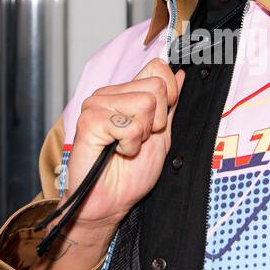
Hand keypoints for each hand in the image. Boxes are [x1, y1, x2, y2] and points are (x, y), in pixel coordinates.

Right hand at [60, 58, 185, 235]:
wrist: (110, 201)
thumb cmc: (130, 173)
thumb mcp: (161, 135)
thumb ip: (170, 105)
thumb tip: (180, 75)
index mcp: (125, 94)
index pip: (157, 68)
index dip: (170, 94)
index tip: (159, 121)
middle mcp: (109, 94)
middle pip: (156, 86)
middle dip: (157, 120)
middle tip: (139, 139)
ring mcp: (96, 105)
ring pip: (145, 102)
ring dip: (142, 133)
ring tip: (127, 146)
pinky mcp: (89, 121)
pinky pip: (129, 125)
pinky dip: (129, 144)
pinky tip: (117, 152)